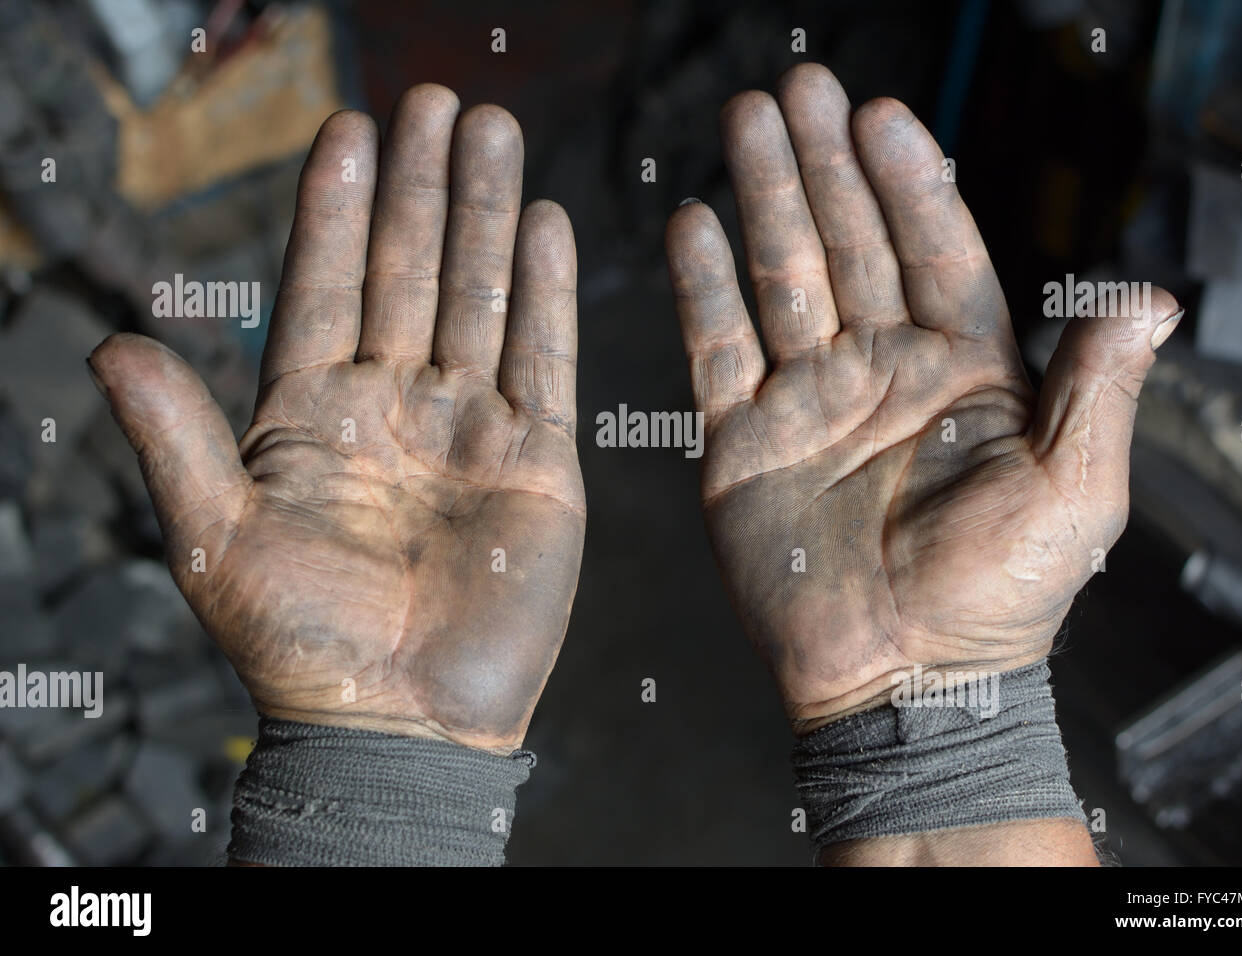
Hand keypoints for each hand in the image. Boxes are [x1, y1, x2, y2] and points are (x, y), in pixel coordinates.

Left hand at [89, 85, 583, 752]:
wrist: (399, 721)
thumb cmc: (298, 645)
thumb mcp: (214, 540)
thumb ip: (175, 436)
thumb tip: (112, 343)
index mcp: (312, 416)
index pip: (323, 284)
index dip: (335, 207)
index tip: (346, 126)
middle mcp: (393, 406)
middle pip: (409, 272)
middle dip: (421, 185)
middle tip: (435, 99)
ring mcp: (469, 428)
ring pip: (477, 297)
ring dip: (483, 212)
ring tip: (490, 129)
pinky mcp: (536, 460)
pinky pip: (543, 359)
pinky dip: (544, 291)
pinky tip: (542, 224)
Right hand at [666, 64, 1179, 730]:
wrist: (904, 685)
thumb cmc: (999, 601)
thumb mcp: (1076, 492)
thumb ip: (1097, 388)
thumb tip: (1147, 294)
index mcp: (962, 374)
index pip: (935, 250)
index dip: (910, 181)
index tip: (882, 114)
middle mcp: (882, 374)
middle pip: (849, 244)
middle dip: (822, 165)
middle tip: (796, 91)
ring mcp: (808, 405)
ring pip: (781, 279)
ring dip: (762, 200)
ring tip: (744, 123)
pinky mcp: (744, 446)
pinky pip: (718, 351)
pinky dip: (702, 290)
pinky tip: (693, 226)